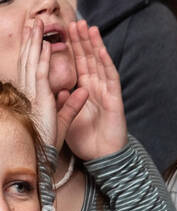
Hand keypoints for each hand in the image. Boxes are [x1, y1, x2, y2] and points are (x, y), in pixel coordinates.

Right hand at [17, 17, 86, 154]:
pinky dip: (42, 58)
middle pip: (30, 61)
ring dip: (35, 42)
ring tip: (36, 24)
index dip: (36, 52)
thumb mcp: (63, 119)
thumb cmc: (49, 140)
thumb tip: (79, 91)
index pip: (34, 69)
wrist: (43, 155)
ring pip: (32, 62)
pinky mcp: (38, 97)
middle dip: (32, 41)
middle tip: (33, 23)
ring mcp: (31, 93)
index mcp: (34, 95)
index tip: (38, 38)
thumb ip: (71, 104)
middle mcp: (29, 91)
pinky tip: (44, 45)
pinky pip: (41, 74)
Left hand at [62, 21, 126, 161]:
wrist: (102, 158)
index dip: (74, 48)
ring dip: (95, 46)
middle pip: (90, 60)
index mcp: (86, 92)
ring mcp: (107, 94)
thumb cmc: (87, 140)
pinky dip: (106, 64)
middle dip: (84, 41)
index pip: (80, 65)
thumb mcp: (70, 117)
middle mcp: (97, 90)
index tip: (67, 32)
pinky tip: (101, 51)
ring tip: (89, 28)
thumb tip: (60, 89)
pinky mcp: (115, 101)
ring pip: (101, 65)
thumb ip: (65, 102)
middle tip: (77, 22)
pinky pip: (111, 79)